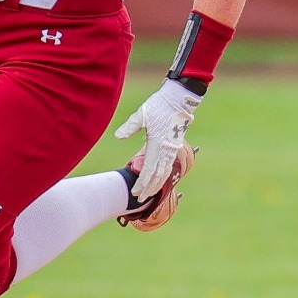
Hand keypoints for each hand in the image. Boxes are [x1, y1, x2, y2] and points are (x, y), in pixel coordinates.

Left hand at [114, 78, 202, 196]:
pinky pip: (169, 166)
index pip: (148, 170)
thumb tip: (118, 136)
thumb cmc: (159, 105)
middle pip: (157, 176)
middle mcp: (166, 149)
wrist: (179, 99)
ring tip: (149, 194)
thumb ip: (130, 127)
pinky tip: (158, 180)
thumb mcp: (142, 114)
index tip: (135, 192)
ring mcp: (172, 149)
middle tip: (140, 199)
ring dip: (157, 185)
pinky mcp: (175, 146)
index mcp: (157, 144)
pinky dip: (163, 176)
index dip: (141, 183)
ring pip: (165, 172)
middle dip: (149, 189)